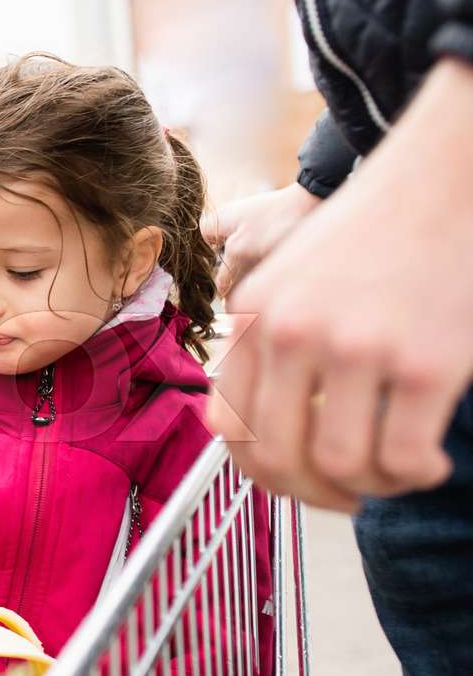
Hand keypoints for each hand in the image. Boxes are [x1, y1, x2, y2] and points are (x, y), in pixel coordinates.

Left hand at [210, 58, 472, 509]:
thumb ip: (268, 343)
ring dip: (371, 489)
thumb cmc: (373, 235)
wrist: (444, 180)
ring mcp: (357, 350)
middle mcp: (294, 335)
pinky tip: (428, 463)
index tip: (297, 480)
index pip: (230, 427)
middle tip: (350, 495)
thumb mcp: (291, 278)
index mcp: (255, 318)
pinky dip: (415, 476)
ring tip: (395, 473)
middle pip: (278, 459)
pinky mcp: (423, 365)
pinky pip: (402, 459)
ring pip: (341, 467)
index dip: (261, 472)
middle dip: (314, 494)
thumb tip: (252, 429)